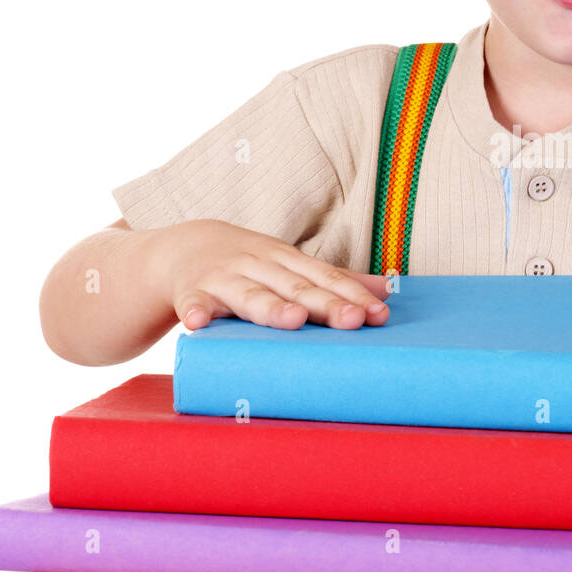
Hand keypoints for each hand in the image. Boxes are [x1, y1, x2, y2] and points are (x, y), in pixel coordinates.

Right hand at [154, 219, 392, 331]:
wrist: (182, 248)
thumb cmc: (251, 265)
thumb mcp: (292, 265)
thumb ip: (336, 280)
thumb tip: (388, 290)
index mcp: (288, 261)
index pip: (326, 278)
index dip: (353, 296)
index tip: (379, 314)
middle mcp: (260, 266)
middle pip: (296, 288)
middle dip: (325, 304)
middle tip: (353, 320)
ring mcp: (225, 279)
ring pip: (250, 296)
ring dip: (271, 308)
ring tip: (294, 320)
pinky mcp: (192, 293)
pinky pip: (193, 304)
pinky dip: (195, 312)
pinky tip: (198, 323)